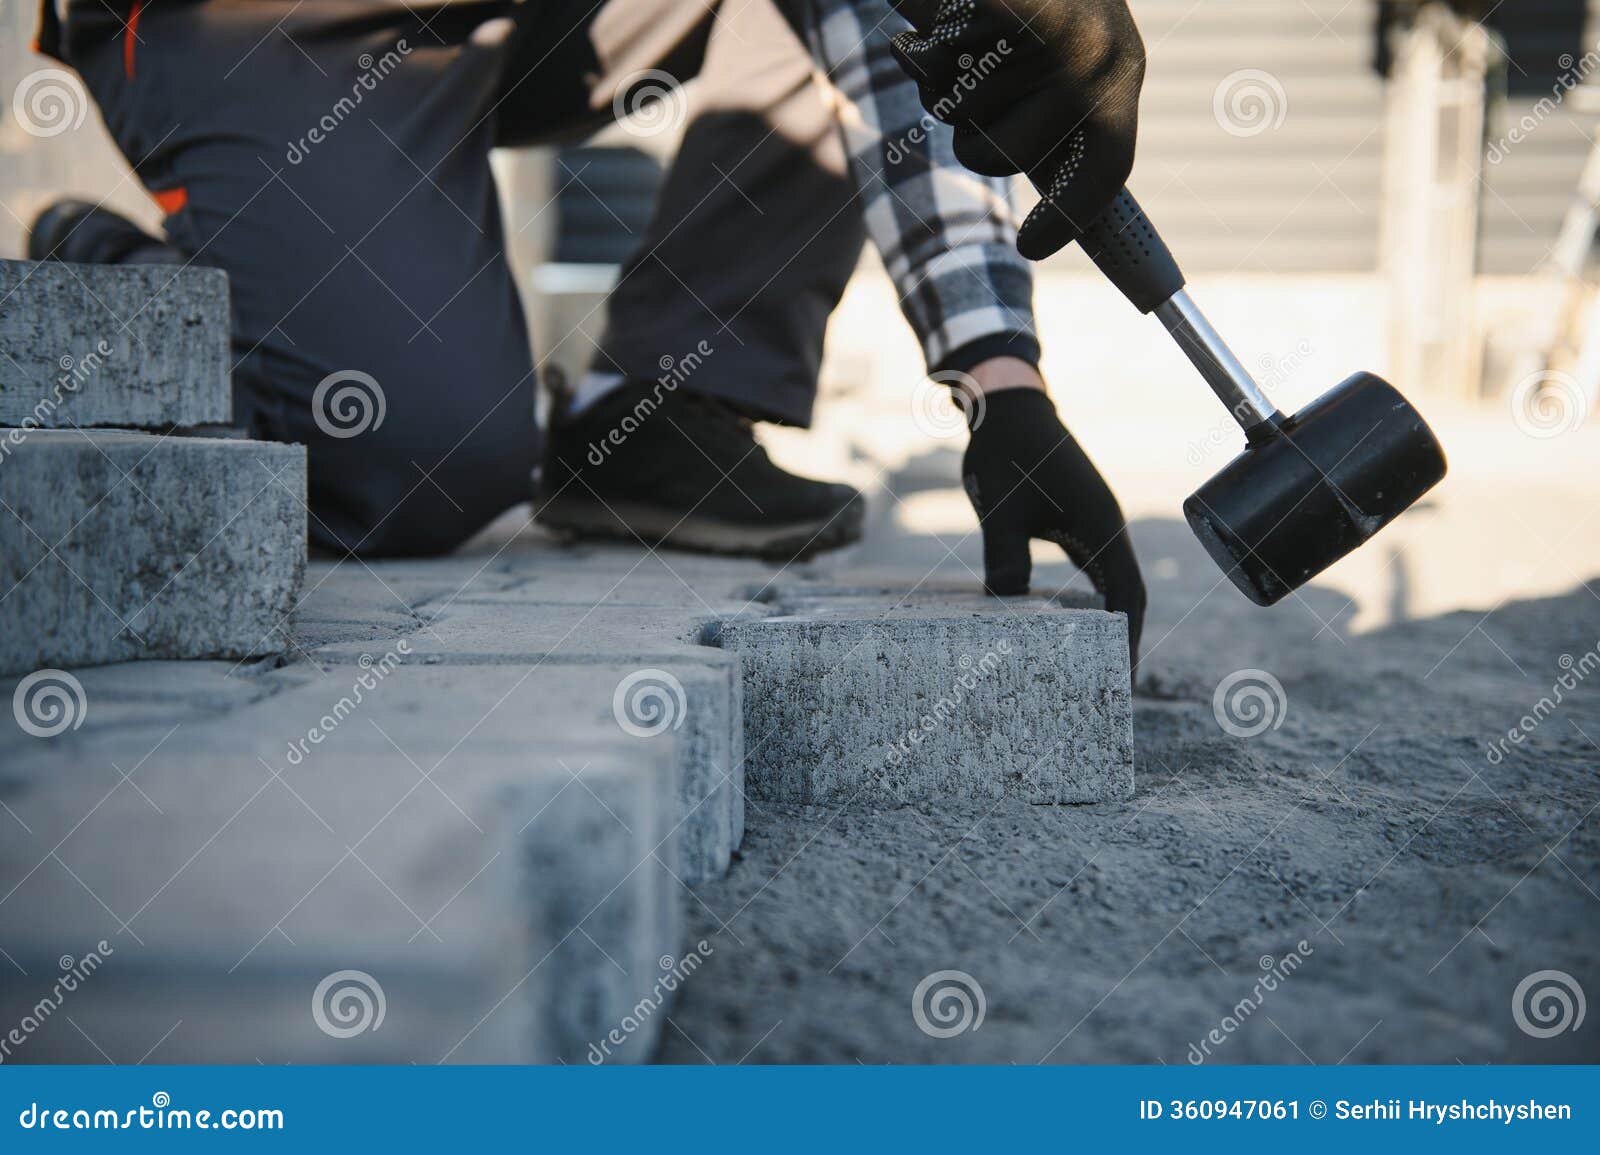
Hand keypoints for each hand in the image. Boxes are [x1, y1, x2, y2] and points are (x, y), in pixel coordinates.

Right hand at [890, 0, 1145, 258]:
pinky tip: (941, 10)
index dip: (1070, 217)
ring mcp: (1047, 35)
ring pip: (957, 114)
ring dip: (939, 83)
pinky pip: (932, 70)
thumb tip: (1062, 211)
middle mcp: (1094, 57)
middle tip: (972, 85)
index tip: (1031, 247)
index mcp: (1119, 72)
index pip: (1104, 167)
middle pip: (1004, 156)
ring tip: (962, 31)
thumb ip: (1052, 120)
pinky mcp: (999, 14)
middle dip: (970, 133)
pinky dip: (918, 44)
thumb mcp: (1062, 53)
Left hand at [962, 385, 1145, 668]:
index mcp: (1100, 524)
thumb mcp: (1000, 507)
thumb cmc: (1005, 452)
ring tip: (1100, 668)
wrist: (1007, 409)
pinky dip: (1092, 603)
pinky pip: (1093, 571)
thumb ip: (1006, 554)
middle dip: (1126, 642)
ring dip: (1112, 625)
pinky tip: (1078, 629)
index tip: (1124, 678)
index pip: (1127, 594)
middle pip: (1128, 595)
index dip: (1129, 639)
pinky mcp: (1078, 522)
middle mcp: (1107, 527)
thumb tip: (1005, 604)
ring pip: (1113, 584)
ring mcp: (1096, 524)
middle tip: (1113, 688)